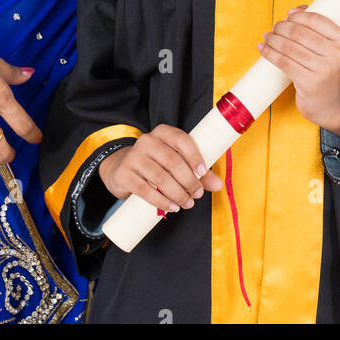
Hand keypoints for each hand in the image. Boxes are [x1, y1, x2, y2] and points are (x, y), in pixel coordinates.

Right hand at [99, 124, 222, 211]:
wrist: (121, 168)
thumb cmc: (156, 163)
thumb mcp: (175, 161)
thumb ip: (196, 171)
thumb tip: (218, 184)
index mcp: (163, 133)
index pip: (181, 140)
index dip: (194, 156)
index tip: (204, 172)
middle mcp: (147, 141)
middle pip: (172, 161)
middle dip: (189, 180)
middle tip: (198, 194)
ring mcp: (133, 157)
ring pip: (159, 177)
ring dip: (177, 193)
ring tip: (187, 203)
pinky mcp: (124, 174)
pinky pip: (144, 189)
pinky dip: (160, 201)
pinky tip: (171, 207)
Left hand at [259, 5, 339, 134]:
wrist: (327, 101)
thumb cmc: (323, 69)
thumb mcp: (327, 48)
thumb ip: (314, 27)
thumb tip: (293, 11)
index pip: (316, 20)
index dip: (298, 15)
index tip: (288, 16)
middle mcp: (335, 55)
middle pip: (300, 32)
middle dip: (282, 27)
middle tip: (274, 28)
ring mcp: (322, 70)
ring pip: (289, 47)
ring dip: (273, 39)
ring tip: (267, 37)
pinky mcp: (308, 82)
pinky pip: (283, 62)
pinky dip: (269, 53)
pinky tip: (263, 48)